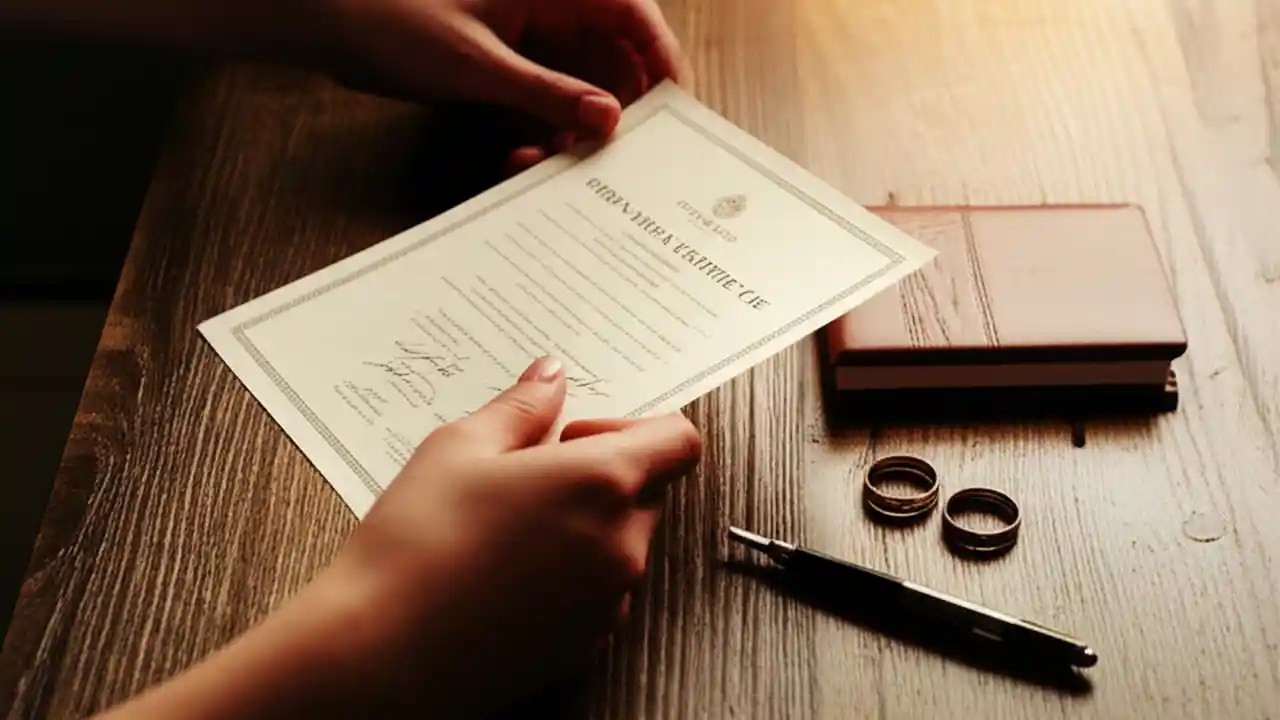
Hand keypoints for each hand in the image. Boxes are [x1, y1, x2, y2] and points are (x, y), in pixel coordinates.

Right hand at [99, 356, 701, 717]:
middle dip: (601, 472)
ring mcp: (608, 601)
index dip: (637, 425)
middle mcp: (622, 545)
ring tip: (505, 527)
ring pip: (621, 542)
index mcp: (603, 484)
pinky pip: (599, 591)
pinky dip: (570, 573)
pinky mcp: (586, 644)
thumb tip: (550, 378)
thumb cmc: (415, 548)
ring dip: (585, 524)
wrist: (380, 655)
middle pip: (648, 490)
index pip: (678, 440)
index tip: (576, 433)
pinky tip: (504, 572)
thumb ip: (521, 407)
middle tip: (528, 473)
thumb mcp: (459, 448)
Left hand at [320, 0, 688, 172]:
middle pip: (614, 58)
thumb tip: (608, 119)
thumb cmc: (390, 17)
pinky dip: (542, 134)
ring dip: (575, 130)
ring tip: (556, 163)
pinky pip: (545, 105)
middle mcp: (548, 9)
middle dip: (618, 109)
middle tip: (616, 157)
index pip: (632, 14)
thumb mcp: (474, 61)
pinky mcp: (504, 68)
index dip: (661, 58)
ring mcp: (527, 40)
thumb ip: (545, 92)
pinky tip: (522, 160)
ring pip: (581, 88)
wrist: (324, 23)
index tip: (674, 107)